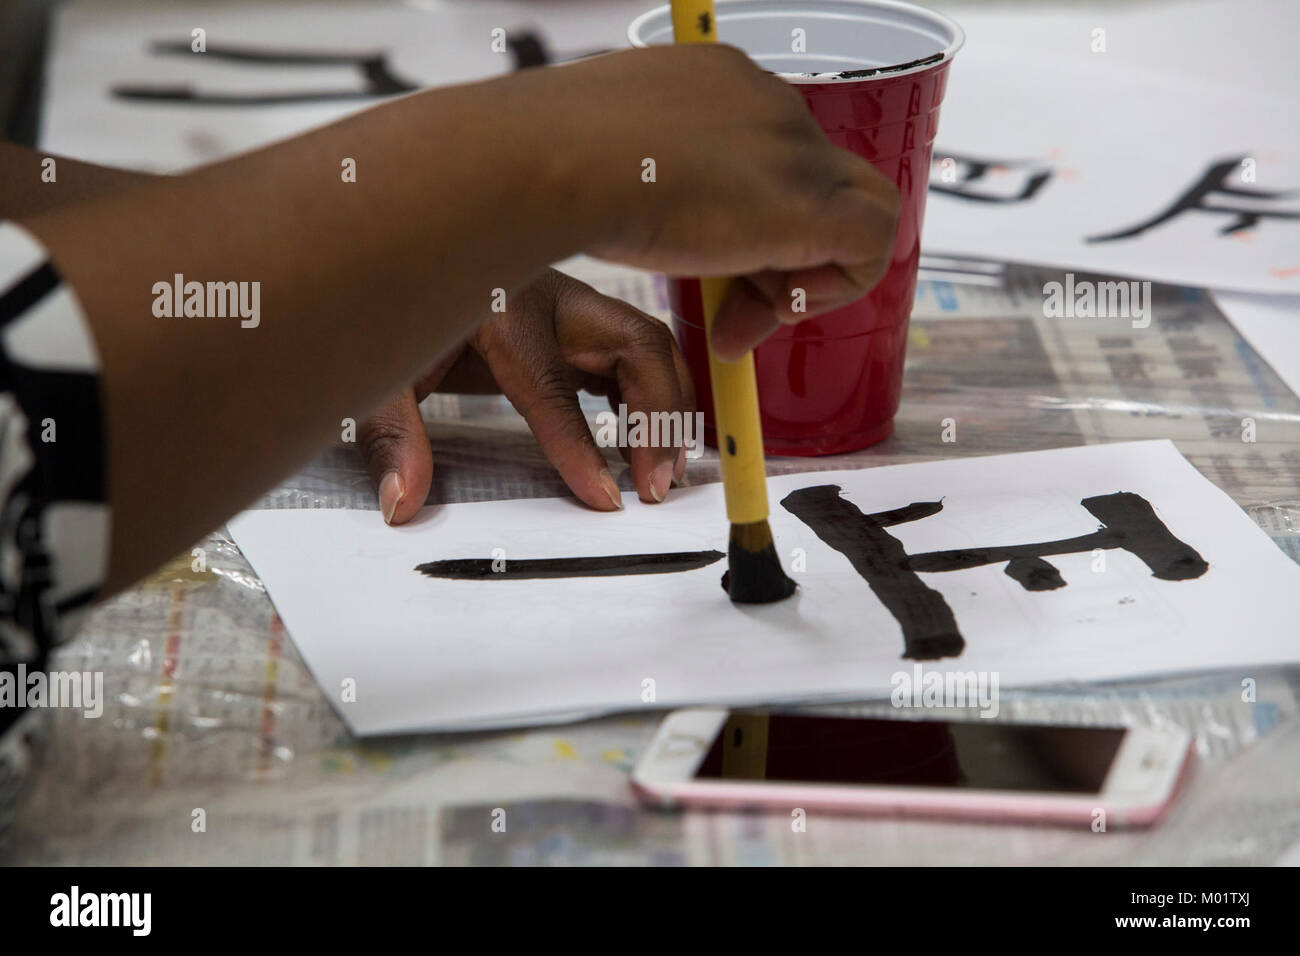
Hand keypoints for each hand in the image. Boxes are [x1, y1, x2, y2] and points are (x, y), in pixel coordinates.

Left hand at [358, 269, 693, 523]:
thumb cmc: (386, 306)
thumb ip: (391, 437)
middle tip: (656, 486)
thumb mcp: (377, 372)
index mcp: (497, 305)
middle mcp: (547, 295)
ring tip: (663, 470)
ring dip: (668, 405)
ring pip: (647, 344)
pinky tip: (644, 439)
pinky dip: (652, 393)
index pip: (551, 383)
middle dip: (659, 415)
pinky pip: (633, 351)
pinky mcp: (575, 318)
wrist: (396, 254)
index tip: (603, 498)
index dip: (580, 445)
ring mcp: (569, 302)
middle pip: (634, 344)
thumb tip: (402, 503)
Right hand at [542, 45, 900, 359]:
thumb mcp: (602, 160)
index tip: (707, 270)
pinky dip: (837, 288)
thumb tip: (648, 213)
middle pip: (806, 189)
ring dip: (802, 279)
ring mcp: (794, 149)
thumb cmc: (552, 160)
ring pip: (849, 212)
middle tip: (732, 316)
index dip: (745, 225)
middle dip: (774, 263)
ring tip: (748, 319)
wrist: (555, 162)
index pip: (764, 156)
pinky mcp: (810, 202)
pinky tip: (777, 311)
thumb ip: (639, 178)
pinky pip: (873, 240)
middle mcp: (766, 104)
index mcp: (716, 85)